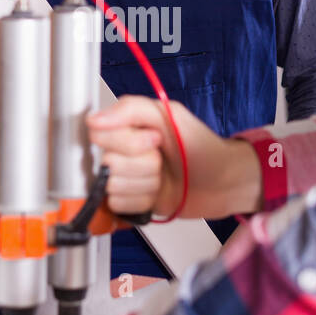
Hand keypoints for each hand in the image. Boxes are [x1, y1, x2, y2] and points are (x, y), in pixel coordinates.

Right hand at [87, 96, 262, 219]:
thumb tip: (94, 119)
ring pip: (113, 186)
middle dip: (143, 165)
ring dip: (145, 183)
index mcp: (125, 127)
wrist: (222, 182)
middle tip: (162, 160)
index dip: (129, 142)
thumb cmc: (200, 146)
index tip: (155, 140)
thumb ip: (131, 109)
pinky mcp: (128, 202)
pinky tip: (157, 193)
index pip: (99, 135)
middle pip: (108, 164)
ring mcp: (123, 178)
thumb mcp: (170, 115)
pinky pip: (119, 205)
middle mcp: (119, 152)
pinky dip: (143, 200)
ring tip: (162, 177)